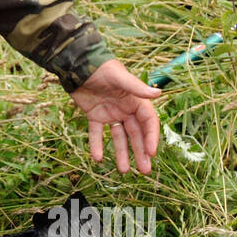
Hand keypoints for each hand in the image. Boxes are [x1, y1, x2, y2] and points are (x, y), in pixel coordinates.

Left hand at [69, 58, 160, 174]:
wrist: (78, 65)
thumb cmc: (102, 68)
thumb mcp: (119, 77)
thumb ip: (137, 88)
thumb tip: (158, 93)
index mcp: (136, 100)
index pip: (148, 122)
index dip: (151, 136)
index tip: (151, 151)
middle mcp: (126, 109)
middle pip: (136, 134)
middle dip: (140, 152)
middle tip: (145, 171)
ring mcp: (111, 114)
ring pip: (119, 137)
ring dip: (121, 153)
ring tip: (123, 171)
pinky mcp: (95, 116)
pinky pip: (97, 134)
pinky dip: (97, 145)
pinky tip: (97, 158)